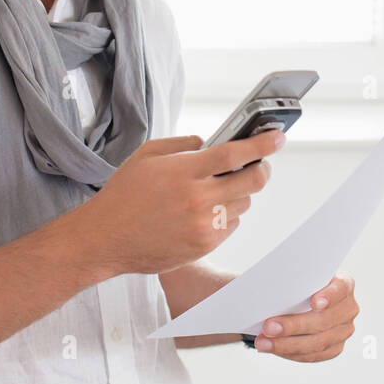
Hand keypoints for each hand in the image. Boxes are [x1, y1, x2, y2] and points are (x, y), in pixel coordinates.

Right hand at [74, 128, 286, 275]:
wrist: (104, 239)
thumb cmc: (124, 193)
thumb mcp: (146, 155)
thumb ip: (182, 144)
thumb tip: (211, 143)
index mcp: (185, 171)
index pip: (236, 153)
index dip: (263, 144)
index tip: (278, 137)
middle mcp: (198, 199)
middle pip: (253, 181)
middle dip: (262, 169)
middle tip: (259, 164)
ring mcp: (203, 226)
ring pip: (244, 204)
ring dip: (239, 193)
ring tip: (216, 190)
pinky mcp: (203, 246)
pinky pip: (231, 225)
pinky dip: (226, 215)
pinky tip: (204, 212)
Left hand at [253, 272, 357, 360]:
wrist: (294, 299)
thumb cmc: (292, 283)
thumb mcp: (291, 273)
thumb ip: (286, 276)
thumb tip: (264, 282)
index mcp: (343, 283)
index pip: (341, 288)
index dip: (329, 296)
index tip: (313, 302)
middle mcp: (348, 307)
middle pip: (325, 320)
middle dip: (294, 325)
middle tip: (268, 326)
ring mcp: (343, 330)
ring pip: (317, 342)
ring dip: (287, 343)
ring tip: (262, 342)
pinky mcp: (334, 348)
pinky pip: (313, 355)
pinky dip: (290, 352)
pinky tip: (272, 348)